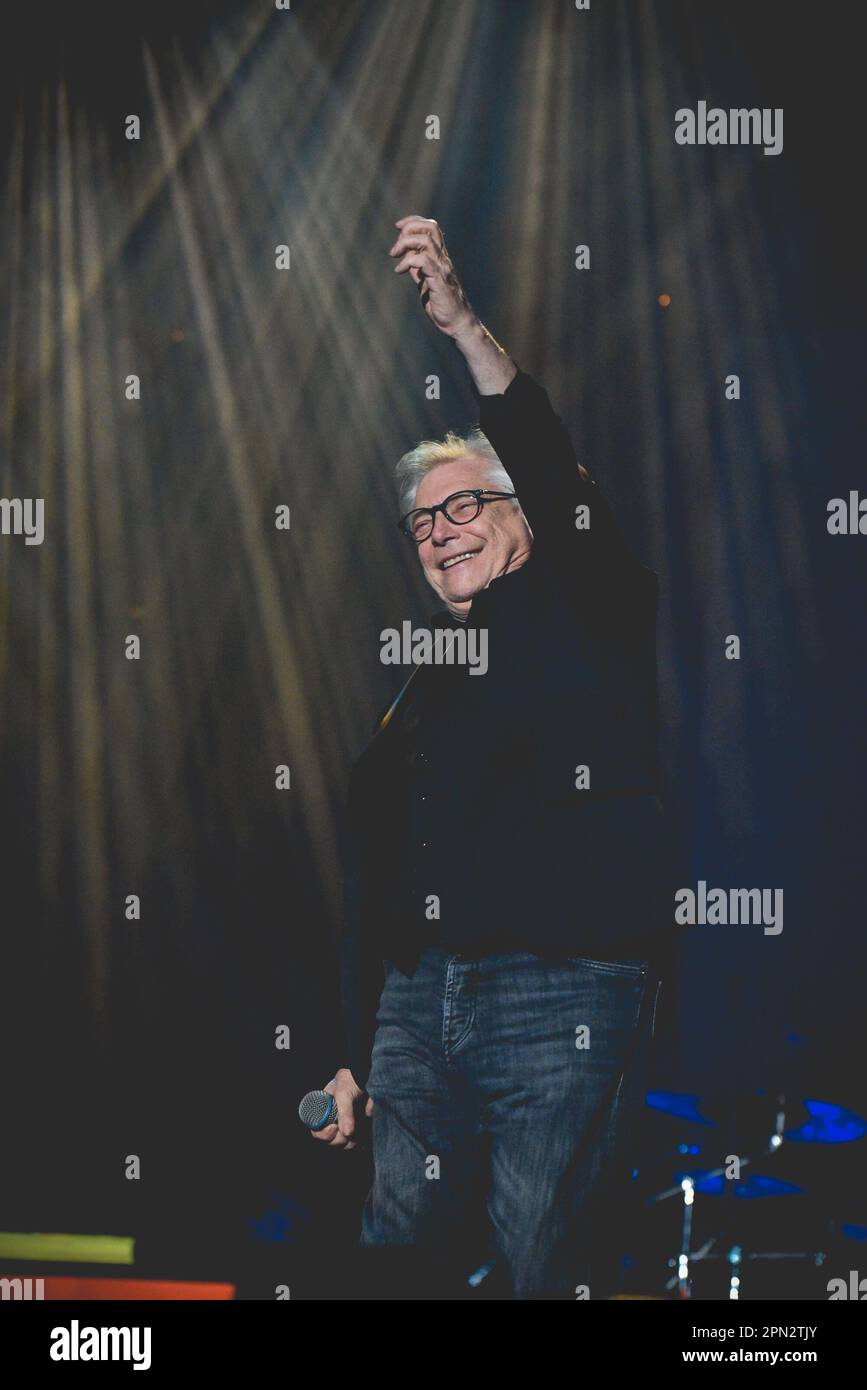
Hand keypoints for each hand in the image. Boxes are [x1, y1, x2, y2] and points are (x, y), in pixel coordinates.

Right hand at [309, 1068, 372, 1149]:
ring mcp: (346, 1126)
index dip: (323, 1134)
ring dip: (350, 1140)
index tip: (333, 1128)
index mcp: (323, 1112)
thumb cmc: (351, 1080)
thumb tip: (347, 1133)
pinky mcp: (359, 1129)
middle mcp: (333, 1121)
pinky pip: (358, 1141)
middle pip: (330, 1142)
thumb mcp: (344, 1092)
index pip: (317, 1131)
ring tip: (357, 1125)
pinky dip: (361, 1139)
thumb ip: (344, 1111)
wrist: (369, 1078)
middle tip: (348, 1131)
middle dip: (338, 1140)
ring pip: (344, 1145)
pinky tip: (364, 1126)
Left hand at [389, 215, 476, 338]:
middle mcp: (443, 259)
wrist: (457, 323)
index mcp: (441, 257)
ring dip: (405, 243)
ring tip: (395, 257)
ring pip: (426, 240)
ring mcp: (442, 268)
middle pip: (430, 227)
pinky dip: (407, 261)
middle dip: (409, 228)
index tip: (398, 227)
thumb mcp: (425, 283)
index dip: (413, 221)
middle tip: (396, 248)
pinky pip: (423, 260)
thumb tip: (406, 259)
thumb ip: (418, 270)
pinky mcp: (439, 280)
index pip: (431, 227)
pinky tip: (399, 271)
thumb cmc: (443, 306)